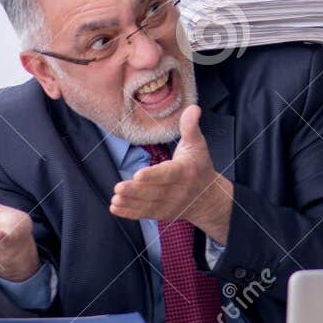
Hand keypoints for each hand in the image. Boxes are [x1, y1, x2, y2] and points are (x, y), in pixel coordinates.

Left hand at [109, 104, 232, 243]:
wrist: (207, 197)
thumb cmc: (199, 167)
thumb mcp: (198, 145)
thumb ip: (191, 127)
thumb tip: (193, 108)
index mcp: (185, 171)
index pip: (169, 174)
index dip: (154, 175)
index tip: (139, 174)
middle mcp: (178, 190)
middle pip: (155, 191)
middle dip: (136, 191)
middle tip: (119, 187)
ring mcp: (169, 204)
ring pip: (148, 205)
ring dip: (130, 202)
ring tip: (116, 197)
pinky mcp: (161, 213)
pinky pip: (144, 214)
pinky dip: (130, 213)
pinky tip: (116, 207)